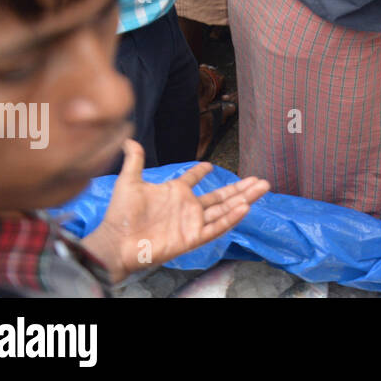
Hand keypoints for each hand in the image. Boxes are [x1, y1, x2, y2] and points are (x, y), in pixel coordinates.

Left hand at [82, 139, 269, 282]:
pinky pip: (216, 227)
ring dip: (244, 199)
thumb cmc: (121, 214)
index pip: (193, 179)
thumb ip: (134, 161)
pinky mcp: (192, 238)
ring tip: (263, 187)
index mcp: (175, 192)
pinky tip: (245, 207)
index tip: (210, 165)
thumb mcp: (129, 182)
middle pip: (221, 196)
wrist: (117, 241)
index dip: (201, 171)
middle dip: (241, 188)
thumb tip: (128, 139)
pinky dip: (231, 218)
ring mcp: (192, 223)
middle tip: (261, 179)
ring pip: (225, 209)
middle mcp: (187, 207)